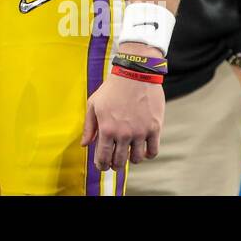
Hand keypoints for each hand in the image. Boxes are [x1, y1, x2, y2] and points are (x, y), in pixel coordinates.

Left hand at [82, 55, 164, 171]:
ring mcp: (140, 132)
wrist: (135, 74)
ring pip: (136, 159)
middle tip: (114, 163)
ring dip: (131, 160)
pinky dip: (147, 155)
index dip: (101, 165)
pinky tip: (143, 150)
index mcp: (106, 129)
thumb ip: (89, 126)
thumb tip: (85, 144)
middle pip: (119, 161)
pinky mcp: (154, 128)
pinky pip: (153, 151)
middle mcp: (123, 134)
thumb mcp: (94, 104)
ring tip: (128, 154)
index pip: (103, 157)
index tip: (102, 166)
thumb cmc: (112, 89)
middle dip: (114, 165)